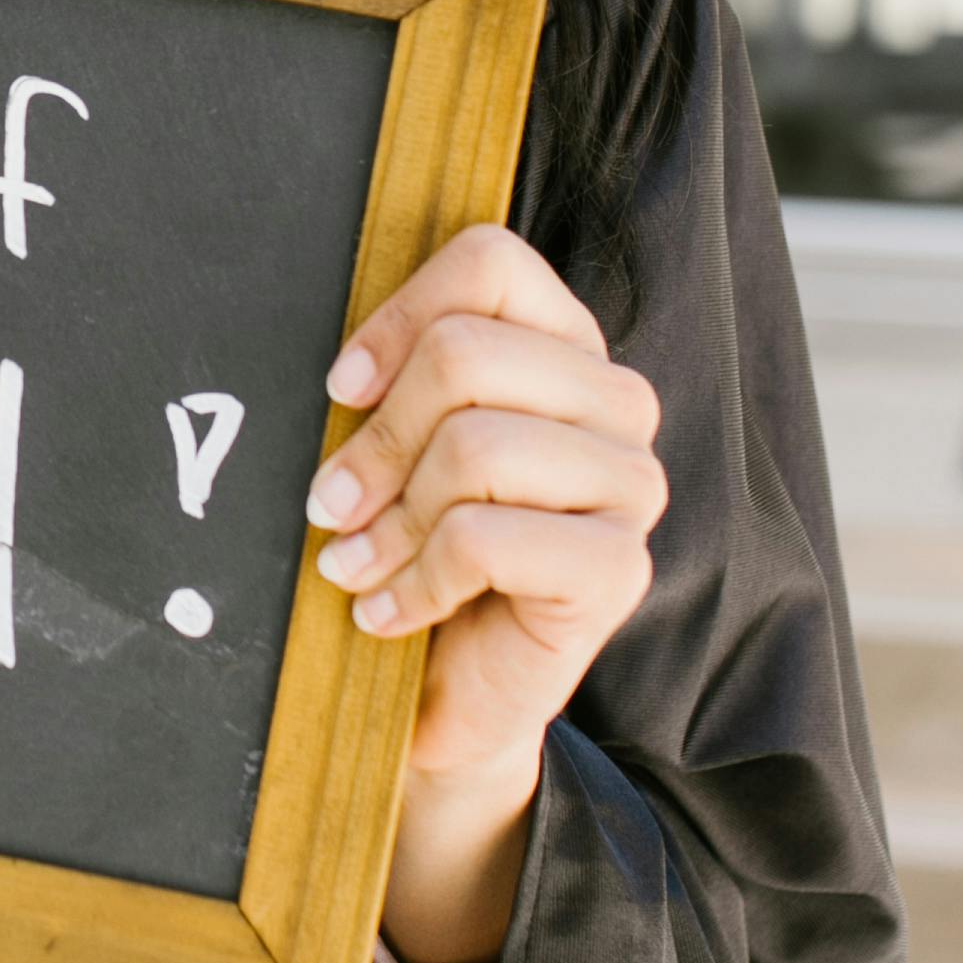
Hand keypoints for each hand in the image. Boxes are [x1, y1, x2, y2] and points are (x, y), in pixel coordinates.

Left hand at [306, 223, 666, 962]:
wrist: (445, 700)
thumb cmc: (414, 554)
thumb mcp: (394, 451)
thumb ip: (389, 386)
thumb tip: (337, 373)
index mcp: (564, 347)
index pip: (491, 262)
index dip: (396, 319)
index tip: (340, 388)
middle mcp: (615, 404)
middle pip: (467, 354)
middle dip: (375, 438)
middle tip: (331, 505)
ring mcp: (631, 486)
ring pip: (474, 446)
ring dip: (390, 520)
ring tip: (354, 565)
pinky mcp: (620, 569)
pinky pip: (484, 539)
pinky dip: (414, 581)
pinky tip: (388, 612)